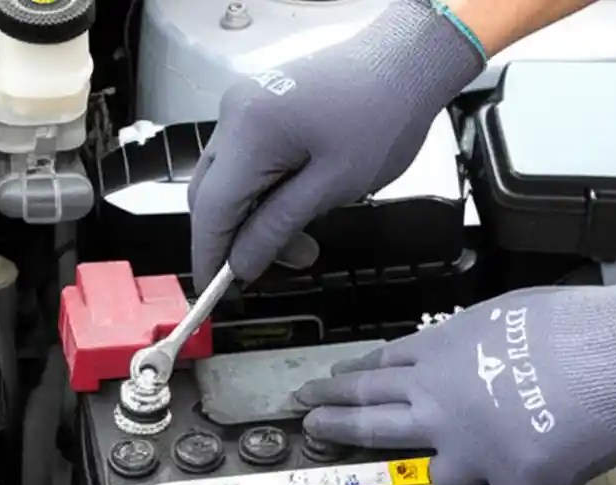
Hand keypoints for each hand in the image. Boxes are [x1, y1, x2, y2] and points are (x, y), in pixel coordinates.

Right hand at [186, 0, 484, 288]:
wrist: (407, 61)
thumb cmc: (383, 116)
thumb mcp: (334, 186)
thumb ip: (278, 228)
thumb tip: (241, 265)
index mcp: (249, 133)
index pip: (210, 210)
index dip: (208, 255)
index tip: (213, 292)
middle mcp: (235, 114)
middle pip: (210, 195)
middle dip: (236, 240)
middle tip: (275, 269)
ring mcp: (245, 105)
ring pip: (228, 179)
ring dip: (254, 217)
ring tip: (302, 242)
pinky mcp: (260, 105)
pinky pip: (245, 158)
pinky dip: (262, 190)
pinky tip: (296, 206)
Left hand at [295, 278, 615, 484]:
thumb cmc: (576, 323)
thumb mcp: (502, 313)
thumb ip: (466, 343)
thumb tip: (458, 358)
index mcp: (440, 357)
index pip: (376, 372)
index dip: (347, 382)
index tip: (325, 387)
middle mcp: (442, 405)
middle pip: (370, 417)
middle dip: (334, 419)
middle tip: (312, 421)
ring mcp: (472, 450)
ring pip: (436, 475)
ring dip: (452, 467)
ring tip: (470, 461)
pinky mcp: (511, 483)